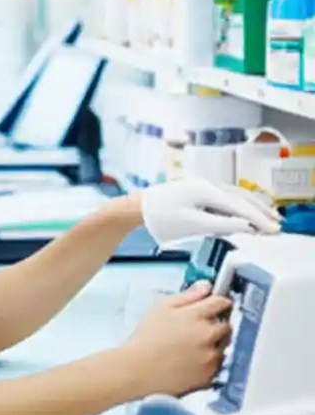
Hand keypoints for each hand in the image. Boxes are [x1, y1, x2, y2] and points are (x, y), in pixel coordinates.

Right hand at [122, 283, 232, 397]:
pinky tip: (190, 361)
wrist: (139, 369)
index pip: (222, 302)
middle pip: (226, 325)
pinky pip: (217, 364)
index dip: (219, 302)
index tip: (216, 305)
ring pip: (223, 346)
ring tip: (190, 347)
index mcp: (197, 315)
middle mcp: (209, 335)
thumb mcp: (162, 308)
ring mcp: (212, 356)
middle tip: (197, 329)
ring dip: (213, 344)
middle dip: (216, 324)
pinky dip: (208, 362)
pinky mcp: (210, 374)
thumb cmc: (147, 338)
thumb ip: (188, 295)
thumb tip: (206, 286)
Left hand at [141, 179, 280, 248]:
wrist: (138, 207)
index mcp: (207, 191)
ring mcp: (203, 186)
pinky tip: (245, 211)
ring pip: (235, 195)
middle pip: (242, 198)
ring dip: (253, 207)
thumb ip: (222, 225)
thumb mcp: (193, 225)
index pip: (241, 206)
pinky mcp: (198, 191)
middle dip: (261, 212)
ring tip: (267, 218)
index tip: (273, 230)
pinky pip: (226, 196)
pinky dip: (240, 204)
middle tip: (277, 225)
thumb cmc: (161, 217)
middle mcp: (208, 184)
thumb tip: (247, 226)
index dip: (259, 219)